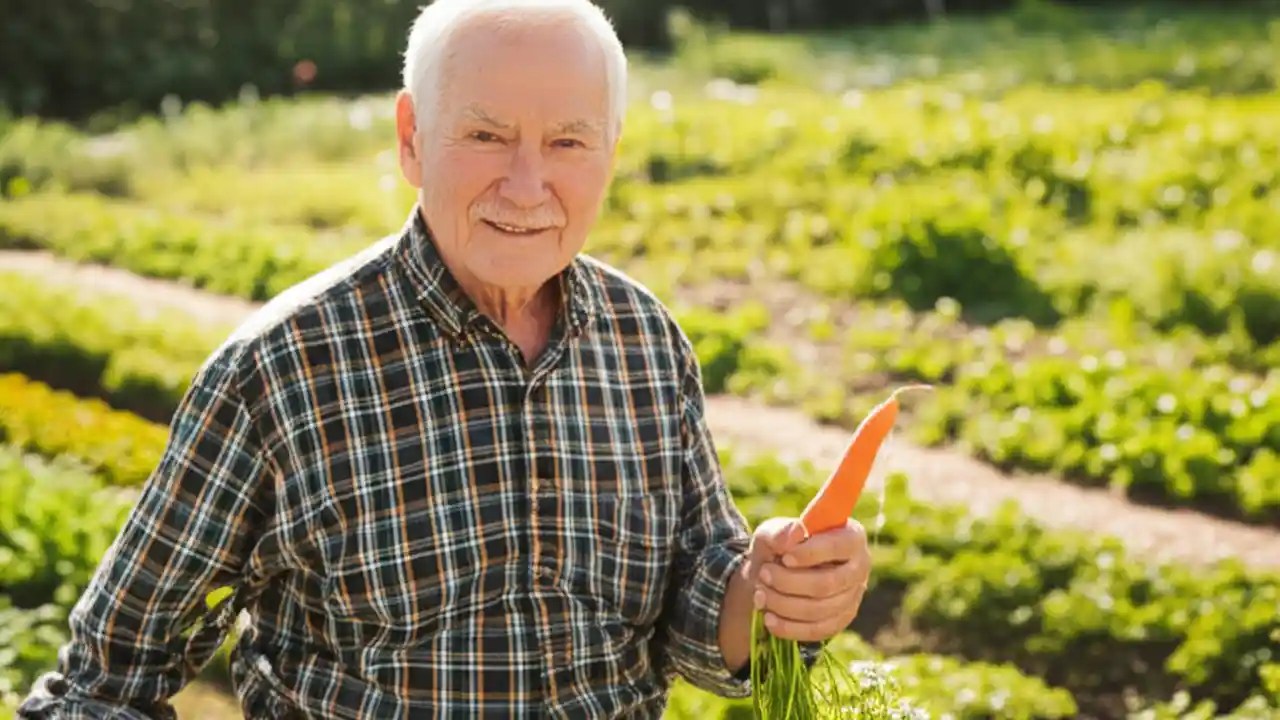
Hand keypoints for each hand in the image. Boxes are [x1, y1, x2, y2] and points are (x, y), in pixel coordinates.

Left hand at [743, 517, 870, 641]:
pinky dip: (789, 627)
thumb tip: (794, 534)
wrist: (774, 574)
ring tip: (760, 593)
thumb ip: (780, 531)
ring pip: (819, 610)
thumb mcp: (773, 532)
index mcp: (851, 536)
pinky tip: (769, 618)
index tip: (785, 558)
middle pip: (827, 583)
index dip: (810, 554)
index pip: (838, 546)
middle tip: (763, 574)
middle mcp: (859, 567)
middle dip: (788, 582)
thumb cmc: (780, 546)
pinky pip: (817, 631)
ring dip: (783, 604)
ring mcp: (853, 597)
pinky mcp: (841, 620)